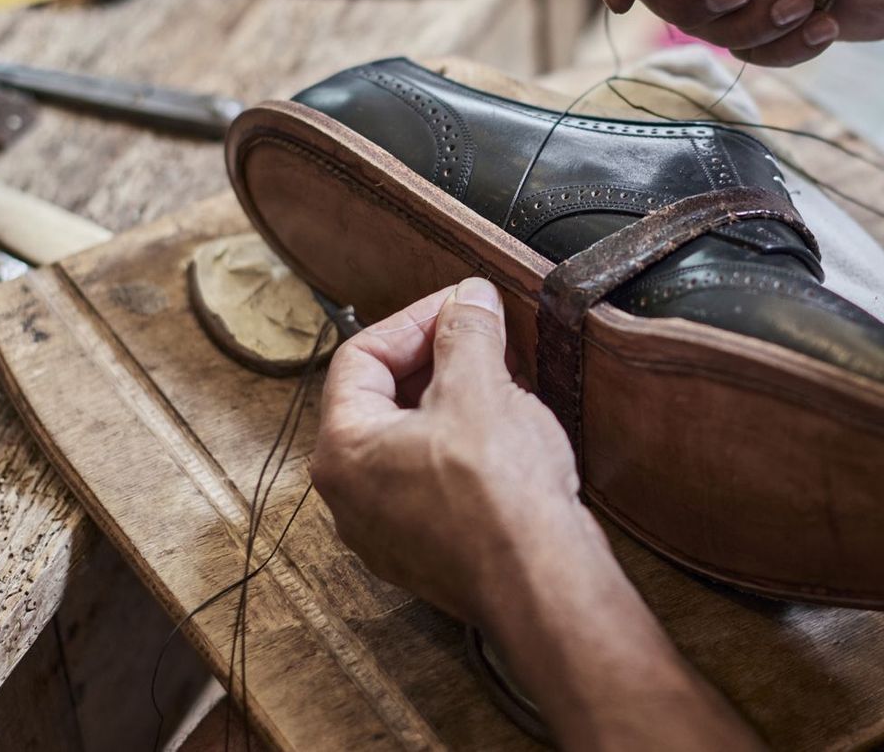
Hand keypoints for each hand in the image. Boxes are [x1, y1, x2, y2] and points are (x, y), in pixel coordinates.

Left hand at [317, 279, 763, 749]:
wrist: (540, 583)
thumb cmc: (498, 497)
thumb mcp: (481, 387)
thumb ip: (467, 332)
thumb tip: (469, 301)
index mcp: (342, 450)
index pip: (361, 356)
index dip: (415, 320)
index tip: (460, 307)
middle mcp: (351, 496)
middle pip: (382, 400)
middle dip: (437, 362)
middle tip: (484, 340)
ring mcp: (387, 531)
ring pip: (411, 443)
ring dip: (454, 405)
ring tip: (503, 386)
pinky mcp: (428, 552)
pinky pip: (434, 484)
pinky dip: (464, 451)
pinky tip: (508, 440)